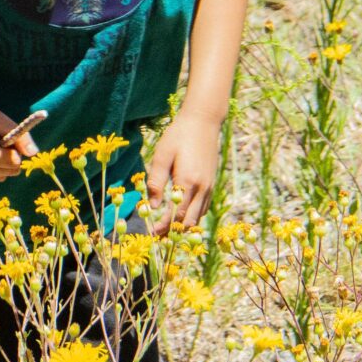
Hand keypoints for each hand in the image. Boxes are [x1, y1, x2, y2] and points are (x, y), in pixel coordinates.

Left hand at [145, 113, 221, 233]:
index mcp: (188, 182)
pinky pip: (203, 208)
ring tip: (167, 233)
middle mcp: (202, 188)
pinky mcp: (212, 184)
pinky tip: (181, 218)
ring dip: (183, 227)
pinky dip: (193, 217)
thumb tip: (150, 207)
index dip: (163, 227)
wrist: (203, 122)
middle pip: (189, 221)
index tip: (152, 234)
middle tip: (158, 239)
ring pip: (198, 217)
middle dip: (173, 233)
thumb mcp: (161, 157)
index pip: (175, 215)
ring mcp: (209, 187)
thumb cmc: (177, 137)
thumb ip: (155, 183)